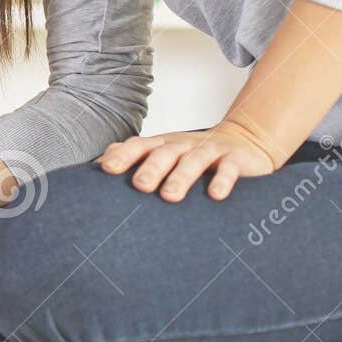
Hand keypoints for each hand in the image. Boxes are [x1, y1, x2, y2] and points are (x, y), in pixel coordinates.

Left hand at [99, 121, 276, 200]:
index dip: (122, 155)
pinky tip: (215, 195)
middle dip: (151, 168)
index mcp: (161, 145)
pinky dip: (223, 180)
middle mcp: (183, 145)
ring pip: (194, 160)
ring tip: (170, 196)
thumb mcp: (164, 154)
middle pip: (164, 153)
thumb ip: (134, 158)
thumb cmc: (192, 156)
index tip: (106, 169)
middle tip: (139, 185)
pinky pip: (229, 168)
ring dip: (181, 177)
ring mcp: (210, 150)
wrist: (244, 144)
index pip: (138, 145)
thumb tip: (97, 166)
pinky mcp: (236, 159)